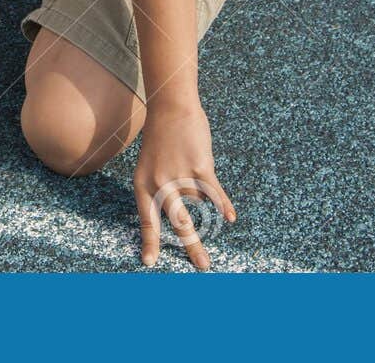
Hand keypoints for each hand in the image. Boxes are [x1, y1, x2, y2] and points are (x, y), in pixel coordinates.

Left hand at [133, 100, 235, 269]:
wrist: (170, 108)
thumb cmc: (161, 138)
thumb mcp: (149, 166)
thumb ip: (161, 191)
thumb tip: (182, 218)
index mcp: (143, 185)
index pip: (147, 220)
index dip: (149, 242)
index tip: (150, 263)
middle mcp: (160, 185)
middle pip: (180, 224)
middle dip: (192, 247)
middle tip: (204, 267)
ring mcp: (180, 176)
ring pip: (199, 201)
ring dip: (202, 196)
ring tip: (195, 181)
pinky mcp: (199, 168)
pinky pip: (214, 193)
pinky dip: (224, 205)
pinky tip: (230, 218)